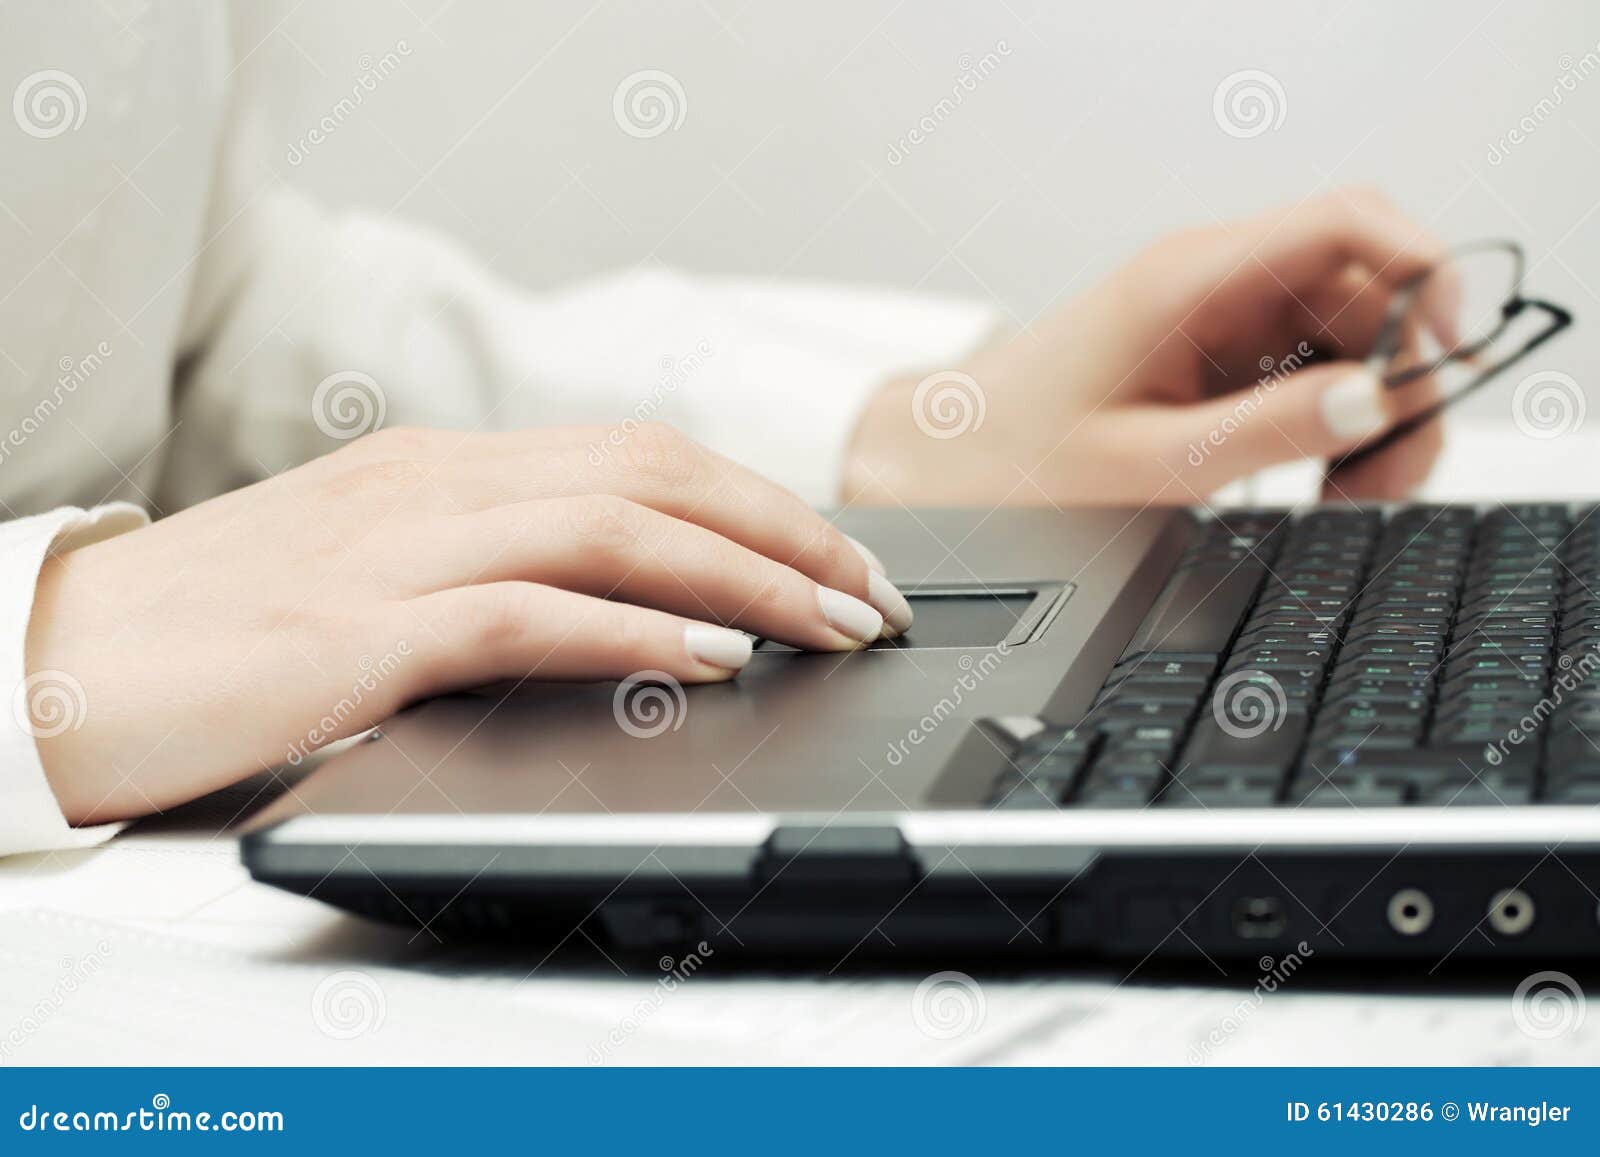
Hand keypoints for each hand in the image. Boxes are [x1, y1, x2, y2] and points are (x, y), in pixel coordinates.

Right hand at [26, 424, 911, 823]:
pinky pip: (530, 614)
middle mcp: (436, 486)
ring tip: (835, 624)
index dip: (759, 503)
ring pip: (617, 529)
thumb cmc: (216, 632)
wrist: (56, 664)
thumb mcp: (375, 575)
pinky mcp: (361, 630)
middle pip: (657, 474)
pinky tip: (715, 654)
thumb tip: (618, 606)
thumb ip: (486, 572)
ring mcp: (398, 550)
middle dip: (788, 531)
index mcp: (445, 468)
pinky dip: (638, 628)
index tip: (837, 558)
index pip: (642, 457)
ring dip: (747, 576)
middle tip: (876, 590)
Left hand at [845, 187, 1447, 505]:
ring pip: (1346, 335)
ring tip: (1345, 491)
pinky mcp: (1214, 350)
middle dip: (1399, 379)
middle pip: (1366, 291)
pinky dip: (1329, 418)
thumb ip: (1267, 431)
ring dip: (1368, 409)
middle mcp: (1213, 281)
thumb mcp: (1150, 463)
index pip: (1349, 221)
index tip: (1444, 357)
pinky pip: (1306, 365)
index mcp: (1193, 280)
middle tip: (1384, 477)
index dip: (1425, 273)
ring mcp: (1217, 313)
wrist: (948, 460)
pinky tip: (1312, 475)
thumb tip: (1374, 400)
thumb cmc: (1019, 456)